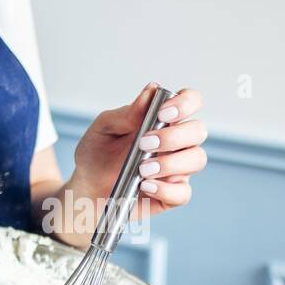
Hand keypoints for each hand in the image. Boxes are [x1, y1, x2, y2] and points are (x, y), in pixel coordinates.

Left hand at [70, 82, 206, 228]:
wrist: (87, 187)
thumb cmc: (97, 154)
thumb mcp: (104, 128)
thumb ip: (127, 112)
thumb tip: (150, 90)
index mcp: (163, 119)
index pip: (191, 101)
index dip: (185, 103)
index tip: (162, 113)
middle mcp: (176, 142)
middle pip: (198, 130)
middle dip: (174, 136)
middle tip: (144, 143)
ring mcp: (177, 168)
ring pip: (196, 159)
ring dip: (170, 163)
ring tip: (142, 169)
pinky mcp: (172, 194)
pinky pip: (183, 193)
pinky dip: (165, 189)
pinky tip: (145, 186)